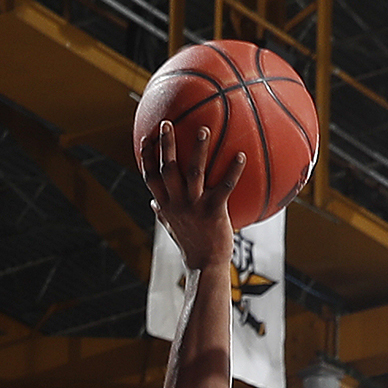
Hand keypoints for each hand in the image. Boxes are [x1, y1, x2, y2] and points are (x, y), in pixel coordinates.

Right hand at [140, 120, 244, 269]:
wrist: (205, 265)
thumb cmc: (191, 245)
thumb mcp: (171, 227)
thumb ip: (162, 212)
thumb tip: (152, 202)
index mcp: (165, 205)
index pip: (150, 176)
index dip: (146, 156)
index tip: (146, 136)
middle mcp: (177, 203)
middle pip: (167, 168)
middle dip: (166, 144)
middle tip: (167, 122)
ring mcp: (194, 207)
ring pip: (193, 173)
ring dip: (198, 150)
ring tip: (204, 129)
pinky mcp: (213, 212)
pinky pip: (224, 187)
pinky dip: (232, 171)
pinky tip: (241, 156)